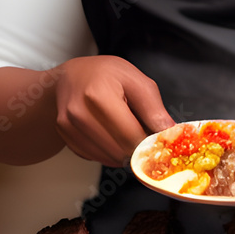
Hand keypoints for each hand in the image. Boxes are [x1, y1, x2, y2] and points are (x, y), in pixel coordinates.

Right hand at [53, 56, 174, 166]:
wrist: (70, 78)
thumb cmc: (103, 74)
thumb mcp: (134, 78)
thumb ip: (153, 107)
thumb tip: (168, 133)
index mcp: (99, 95)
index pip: (131, 136)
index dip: (149, 143)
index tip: (160, 141)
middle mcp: (79, 114)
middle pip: (120, 151)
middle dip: (137, 148)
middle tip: (145, 135)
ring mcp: (70, 128)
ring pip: (109, 159)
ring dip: (124, 152)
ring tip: (126, 130)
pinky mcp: (67, 139)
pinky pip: (96, 158)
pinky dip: (109, 152)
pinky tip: (111, 134)